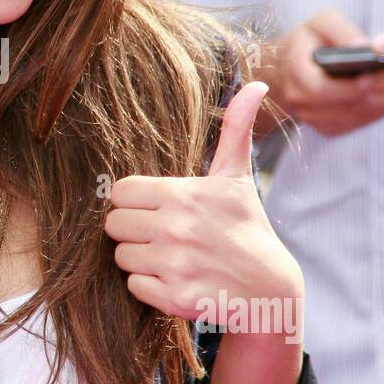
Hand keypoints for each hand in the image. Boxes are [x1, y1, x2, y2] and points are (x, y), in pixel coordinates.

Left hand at [104, 82, 303, 333]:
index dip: (133, 200)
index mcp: (185, 195)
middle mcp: (177, 229)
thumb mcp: (237, 178)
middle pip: (114, 225)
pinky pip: (134, 286)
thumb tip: (256, 85)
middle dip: (132, 229)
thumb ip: (234, 131)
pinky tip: (176, 279)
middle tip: (160, 234)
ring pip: (121, 256)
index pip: (121, 192)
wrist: (270, 289)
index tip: (154, 208)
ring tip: (170, 256)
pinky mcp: (175, 297)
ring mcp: (176, 265)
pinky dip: (150, 286)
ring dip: (140, 258)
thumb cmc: (246, 227)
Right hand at [262, 9, 383, 136]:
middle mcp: (297, 98)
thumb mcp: (321, 23)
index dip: (348, 87)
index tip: (372, 76)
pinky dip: (373, 112)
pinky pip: (354, 124)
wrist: (288, 66)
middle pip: (341, 106)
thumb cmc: (309, 40)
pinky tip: (382, 96)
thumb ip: (341, 30)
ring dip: (376, 105)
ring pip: (352, 118)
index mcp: (294, 70)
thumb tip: (366, 47)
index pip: (319, 88)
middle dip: (371, 94)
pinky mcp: (325, 127)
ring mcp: (310, 117)